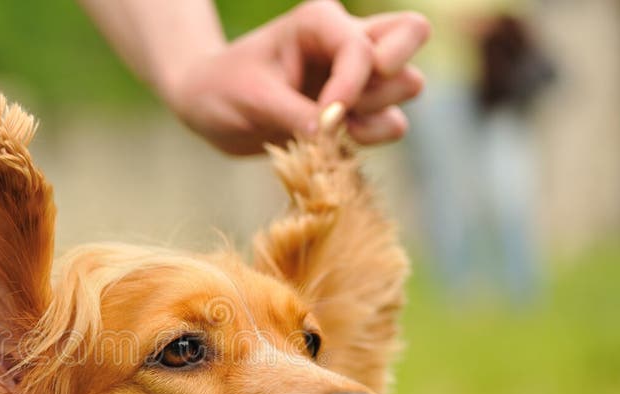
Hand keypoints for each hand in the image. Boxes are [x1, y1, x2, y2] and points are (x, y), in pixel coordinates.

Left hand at [165, 0, 429, 153]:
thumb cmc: (221, 90)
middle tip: (353, 102)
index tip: (326, 117)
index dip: (352, 85)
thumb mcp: (250, 100)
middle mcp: (346, 40)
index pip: (362, 46)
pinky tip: (338, 144)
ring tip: (335, 130)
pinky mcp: (355, 111)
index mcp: (319, 22)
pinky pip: (390, 123)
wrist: (208, 108)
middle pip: (412, 34)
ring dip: (379, 113)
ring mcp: (356, 76)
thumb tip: (332, 133)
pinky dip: (373, 137)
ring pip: (407, 83)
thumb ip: (293, 114)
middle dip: (394, 72)